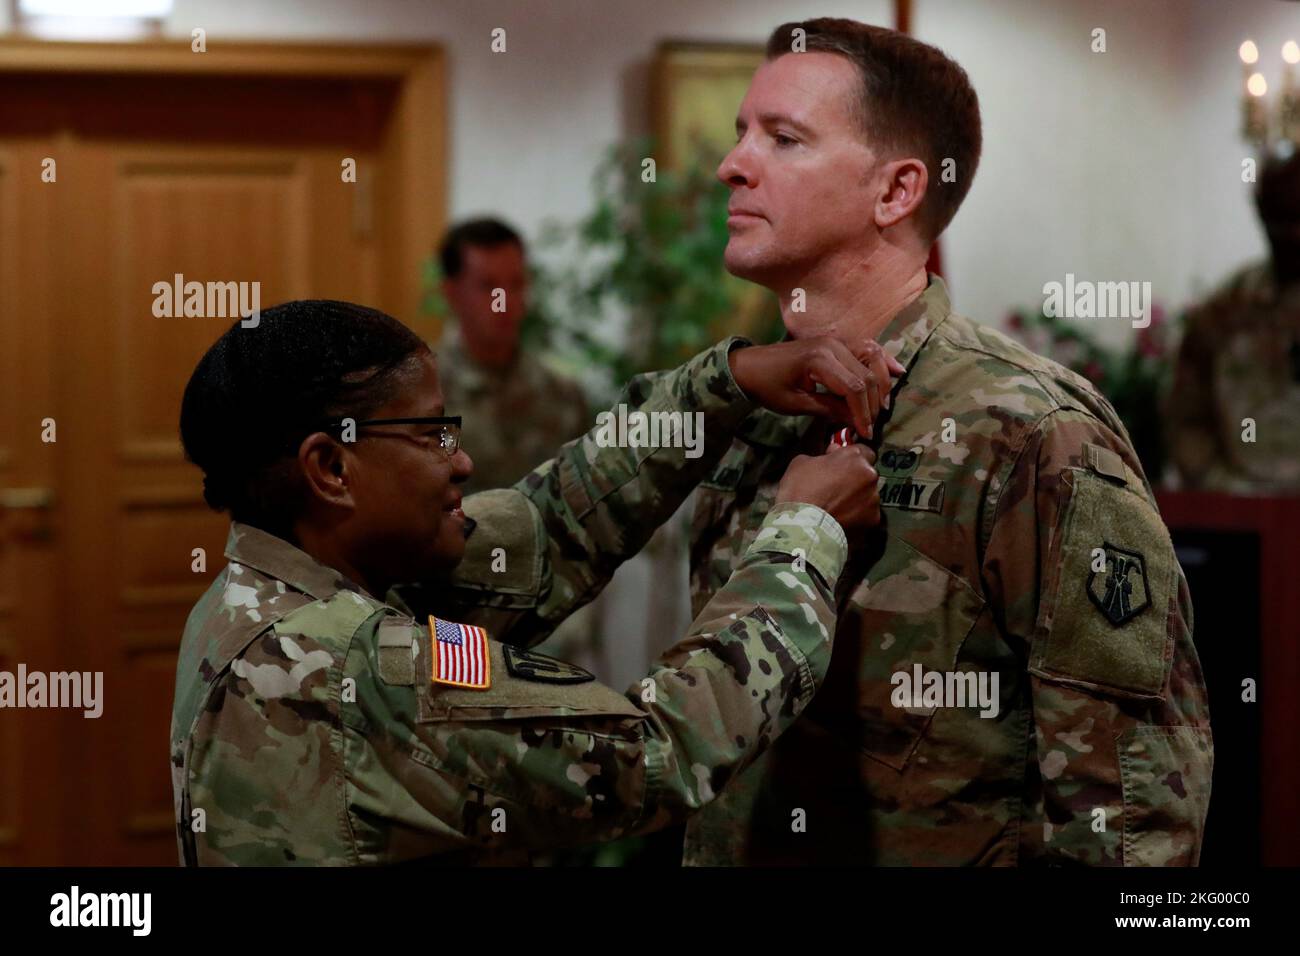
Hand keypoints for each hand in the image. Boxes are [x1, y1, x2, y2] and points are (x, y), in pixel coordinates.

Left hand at [729, 337, 905, 439]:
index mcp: (819, 359)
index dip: (862, 413)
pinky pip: (867, 348)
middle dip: (873, 403)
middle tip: (871, 425)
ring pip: (872, 358)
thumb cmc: (768, 387)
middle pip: (867, 374)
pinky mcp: (837, 343)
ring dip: (882, 382)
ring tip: (882, 406)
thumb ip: (829, 409)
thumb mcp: (796, 404)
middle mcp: (832, 345)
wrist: (750, 366)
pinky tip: (897, 371)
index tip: (865, 433)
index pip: (854, 387)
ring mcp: (836, 341)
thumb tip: (856, 422)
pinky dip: (882, 360)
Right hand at [775, 444, 880, 540]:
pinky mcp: (872, 521)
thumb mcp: (801, 463)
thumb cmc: (800, 491)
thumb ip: (822, 457)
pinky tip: (840, 521)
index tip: (840, 464)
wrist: (803, 527)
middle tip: (834, 488)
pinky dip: (856, 517)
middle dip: (853, 479)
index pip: (864, 451)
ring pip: (867, 496)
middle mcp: (869, 476)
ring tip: (836, 509)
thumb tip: (830, 456)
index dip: (851, 458)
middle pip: (866, 474)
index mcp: (854, 458)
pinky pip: (866, 515)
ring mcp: (873, 500)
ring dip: (855, 499)